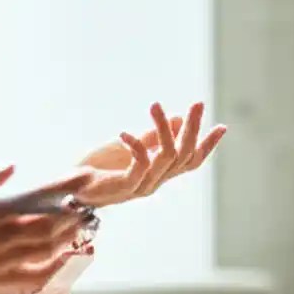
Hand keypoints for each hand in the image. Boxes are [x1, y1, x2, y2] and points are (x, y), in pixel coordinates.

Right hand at [0, 167, 93, 293]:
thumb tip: (11, 166)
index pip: (38, 196)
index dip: (66, 185)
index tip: (87, 176)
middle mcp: (4, 238)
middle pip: (52, 224)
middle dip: (75, 212)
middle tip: (88, 202)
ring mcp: (5, 261)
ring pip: (49, 248)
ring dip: (70, 235)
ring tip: (82, 223)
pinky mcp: (2, 280)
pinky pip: (37, 275)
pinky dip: (57, 266)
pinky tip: (68, 256)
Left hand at [75, 102, 225, 207]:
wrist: (70, 189)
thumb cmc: (98, 169)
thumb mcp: (127, 146)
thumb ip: (151, 137)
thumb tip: (176, 118)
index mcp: (158, 173)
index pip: (190, 160)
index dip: (207, 145)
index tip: (222, 126)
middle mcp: (155, 181)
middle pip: (184, 155)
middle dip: (193, 128)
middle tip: (197, 103)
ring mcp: (142, 186)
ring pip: (167, 157)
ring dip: (163, 129)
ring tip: (155, 106)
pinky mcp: (125, 187)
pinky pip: (141, 165)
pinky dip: (136, 146)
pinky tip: (125, 133)